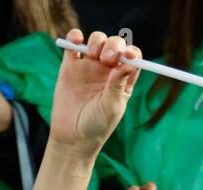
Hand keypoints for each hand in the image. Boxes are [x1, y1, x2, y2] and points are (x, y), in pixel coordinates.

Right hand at [47, 29, 141, 154]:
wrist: (72, 138)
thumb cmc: (97, 127)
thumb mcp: (111, 108)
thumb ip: (118, 85)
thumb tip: (127, 63)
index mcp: (123, 79)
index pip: (132, 57)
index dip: (131, 52)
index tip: (127, 56)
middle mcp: (107, 70)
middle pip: (115, 45)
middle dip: (113, 45)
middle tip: (107, 58)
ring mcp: (89, 67)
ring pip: (96, 41)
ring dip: (96, 40)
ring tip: (92, 53)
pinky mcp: (70, 67)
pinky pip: (74, 45)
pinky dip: (74, 37)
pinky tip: (76, 40)